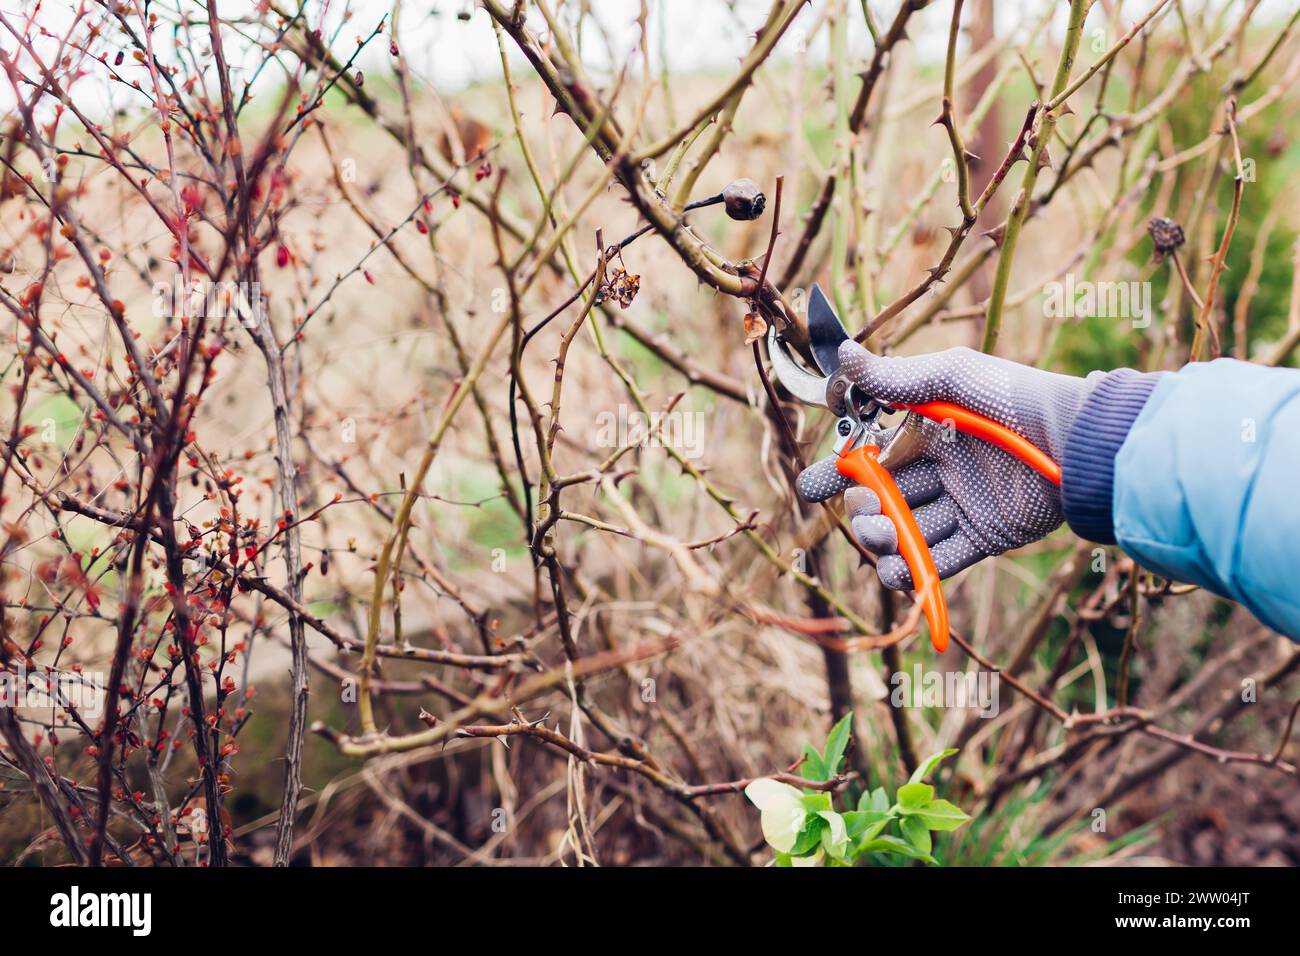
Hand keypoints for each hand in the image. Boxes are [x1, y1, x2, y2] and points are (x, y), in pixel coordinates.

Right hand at [797, 342, 1099, 589]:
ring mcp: (960, 505)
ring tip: (881, 535)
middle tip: (861, 508)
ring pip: (905, 530)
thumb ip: (896, 377)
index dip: (839, 471)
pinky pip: (939, 560)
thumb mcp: (952, 376)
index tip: (814, 484)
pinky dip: (914, 571)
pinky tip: (897, 569)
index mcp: (925, 431)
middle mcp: (939, 469)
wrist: (1076, 441)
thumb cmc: (1015, 398)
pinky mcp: (982, 537)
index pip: (870, 456)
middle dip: (860, 508)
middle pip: (883, 498)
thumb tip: (843, 356)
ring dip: (883, 537)